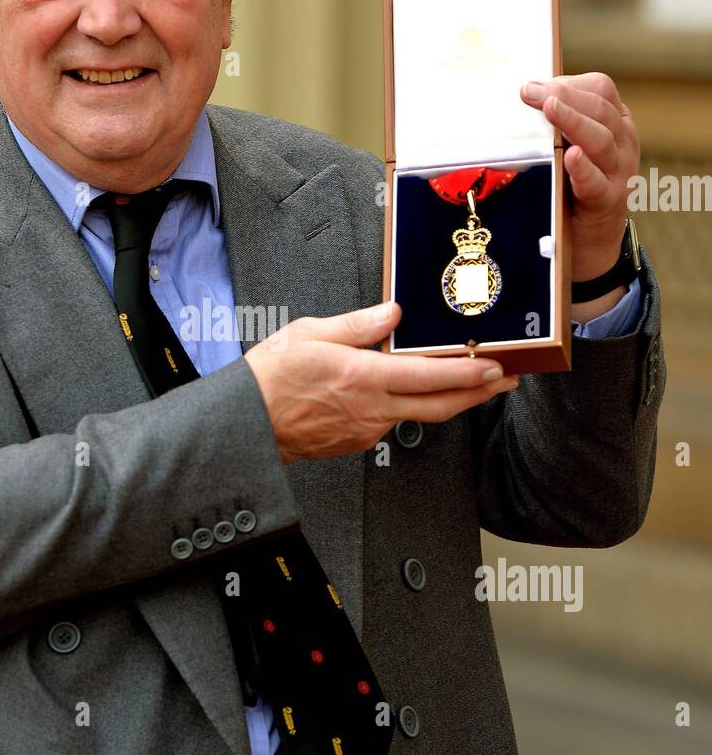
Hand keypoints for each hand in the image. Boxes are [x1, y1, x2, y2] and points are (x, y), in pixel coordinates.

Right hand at [244, 301, 518, 463]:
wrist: (246, 424)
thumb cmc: (270, 378)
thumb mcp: (310, 333)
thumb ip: (357, 324)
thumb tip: (393, 314)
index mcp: (363, 377)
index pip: (430, 377)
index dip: (469, 374)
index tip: (495, 366)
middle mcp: (372, 408)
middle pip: (440, 406)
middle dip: (479, 393)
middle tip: (507, 381)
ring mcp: (366, 429)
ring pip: (419, 415)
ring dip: (448, 400)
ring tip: (471, 385)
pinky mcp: (357, 440)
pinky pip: (392, 422)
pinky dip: (411, 407)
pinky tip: (415, 395)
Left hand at [520, 72, 637, 284]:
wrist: (591, 239)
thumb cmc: (575, 185)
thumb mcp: (571, 146)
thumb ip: (557, 124)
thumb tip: (524, 95)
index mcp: (616, 122)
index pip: (600, 90)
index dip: (569, 84)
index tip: (534, 84)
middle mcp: (623, 143)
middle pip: (599, 110)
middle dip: (563, 97)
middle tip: (529, 91)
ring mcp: (619, 172)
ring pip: (601, 140)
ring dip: (573, 121)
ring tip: (549, 109)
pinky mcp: (608, 201)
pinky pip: (597, 182)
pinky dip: (583, 168)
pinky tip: (570, 157)